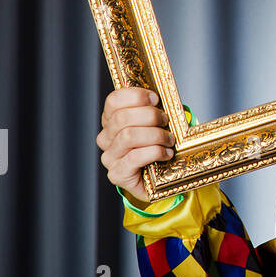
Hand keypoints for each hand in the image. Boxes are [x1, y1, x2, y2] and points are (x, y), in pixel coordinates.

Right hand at [97, 87, 174, 204]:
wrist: (157, 179)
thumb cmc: (156, 146)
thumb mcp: (154, 124)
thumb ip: (152, 109)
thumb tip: (158, 97)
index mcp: (111, 121)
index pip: (113, 101)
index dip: (136, 96)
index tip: (155, 99)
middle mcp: (106, 138)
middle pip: (122, 118)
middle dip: (150, 116)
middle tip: (166, 121)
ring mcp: (109, 157)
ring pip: (128, 136)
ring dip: (155, 135)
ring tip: (169, 139)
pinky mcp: (117, 174)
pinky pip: (134, 157)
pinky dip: (155, 152)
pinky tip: (167, 153)